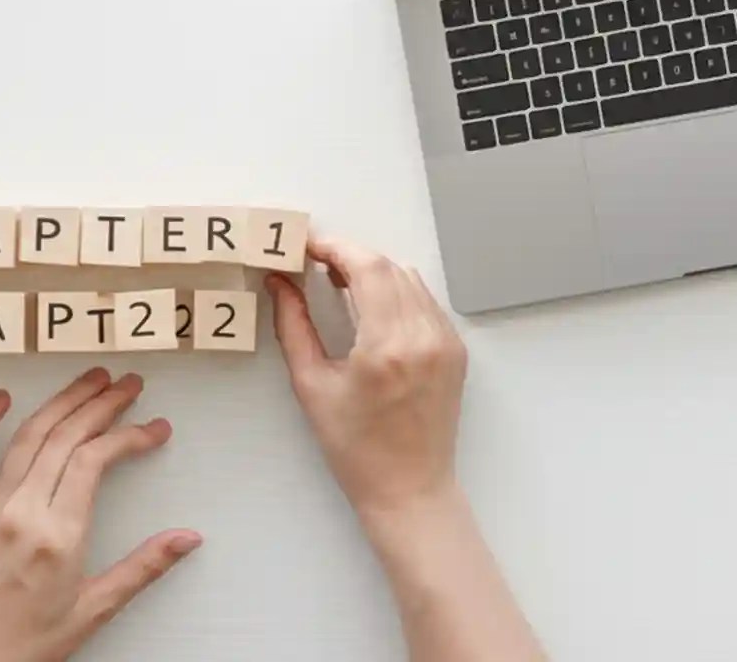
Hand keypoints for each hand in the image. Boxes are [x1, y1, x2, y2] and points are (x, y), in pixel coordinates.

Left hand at [0, 368, 201, 661]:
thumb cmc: (27, 644)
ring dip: (61, 401)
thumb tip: (187, 538)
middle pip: (65, 437)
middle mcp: (22, 513)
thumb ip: (144, 567)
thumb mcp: (96, 608)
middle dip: (102, 404)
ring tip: (89, 380)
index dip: (129, 435)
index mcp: (58, 536)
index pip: (96, 460)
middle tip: (130, 385)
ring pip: (28, 437)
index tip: (155, 428)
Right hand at [265, 238, 468, 518]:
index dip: (335, 248)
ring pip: (410, 279)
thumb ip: (294, 326)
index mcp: (387, 346)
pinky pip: (426, 302)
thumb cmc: (356, 449)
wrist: (409, 488)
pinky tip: (372, 309)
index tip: (309, 248)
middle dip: (351, 257)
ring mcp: (446, 342)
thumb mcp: (312, 385)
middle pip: (389, 266)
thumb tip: (280, 283)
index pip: (366, 267)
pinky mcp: (455, 351)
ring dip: (375, 272)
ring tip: (341, 286)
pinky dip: (397, 293)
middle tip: (317, 265)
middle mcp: (424, 337)